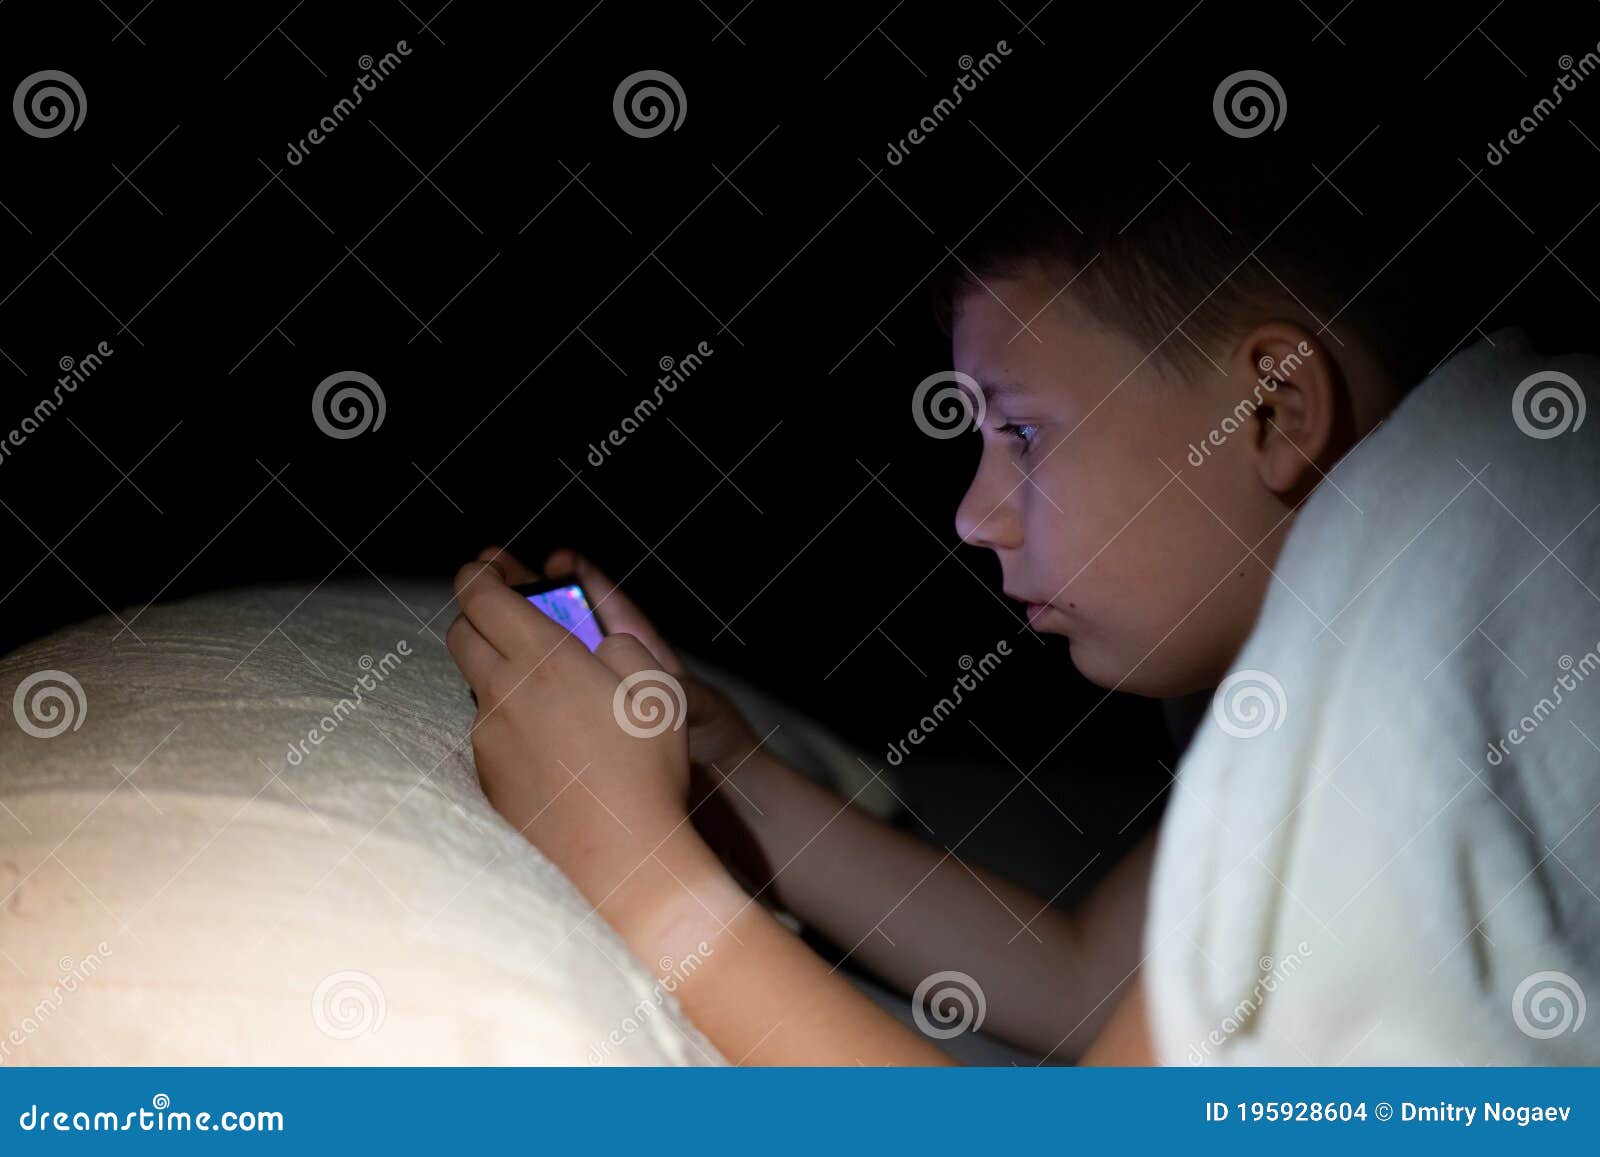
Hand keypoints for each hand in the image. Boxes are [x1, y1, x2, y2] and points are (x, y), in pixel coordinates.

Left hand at [470, 546, 775, 896]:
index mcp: (542, 656)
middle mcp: (501, 692)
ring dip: (501, 680)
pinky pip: (491, 738)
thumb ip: (621, 647)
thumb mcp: (656, 687)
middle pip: (461, 635)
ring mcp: (488, 739)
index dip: (478, 572)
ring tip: (551, 700)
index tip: (484, 567)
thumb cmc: (644, 768)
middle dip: (478, 618)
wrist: (618, 857)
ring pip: (477, 689)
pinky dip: (513, 731)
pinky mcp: (487, 779)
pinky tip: (555, 754)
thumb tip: (600, 645)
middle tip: (507, 620)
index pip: (481, 594)